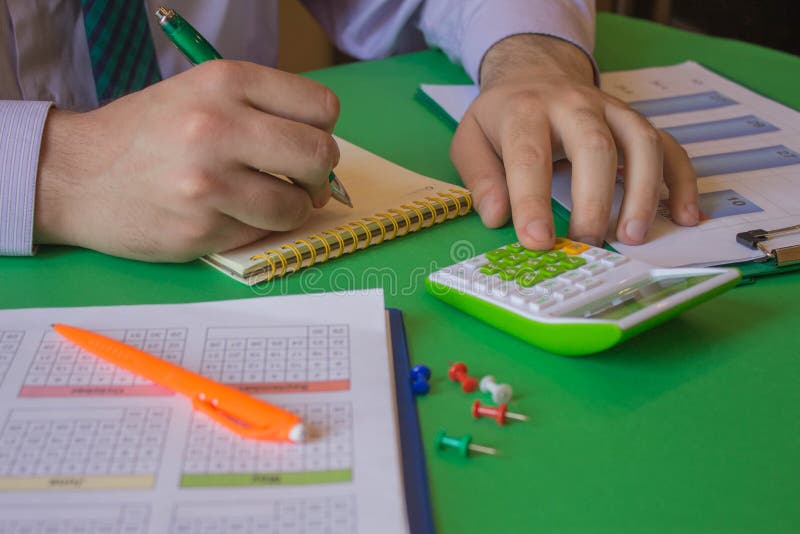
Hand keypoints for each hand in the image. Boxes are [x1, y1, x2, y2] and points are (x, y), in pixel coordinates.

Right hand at [33, 60, 339, 260]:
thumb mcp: (199, 92)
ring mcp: (209, 183)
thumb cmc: (145, 132)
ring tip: (262, 201)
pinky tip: (225, 215)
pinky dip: (254, 228)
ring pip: (297, 205)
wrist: (73, 174)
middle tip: (300, 180)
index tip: (304, 142)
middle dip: (318, 174)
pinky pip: (262, 233)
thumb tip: (322, 146)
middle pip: (319, 155)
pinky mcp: (201, 229)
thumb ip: (261, 109)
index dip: (322, 130)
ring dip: (291, 208)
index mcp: (225, 82)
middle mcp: (218, 127)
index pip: (321, 108)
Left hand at [450, 35, 698, 248]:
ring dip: (643, 193)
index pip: (529, 157)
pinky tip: (685, 216)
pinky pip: (669, 148)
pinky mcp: (636, 122)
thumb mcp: (472, 139)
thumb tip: (496, 217)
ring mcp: (612, 111)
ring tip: (632, 236)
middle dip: (593, 200)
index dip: (532, 201)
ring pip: (640, 143)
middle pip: (594, 147)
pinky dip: (683, 182)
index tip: (537, 241)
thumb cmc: (503, 117)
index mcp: (525, 111)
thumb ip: (480, 178)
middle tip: (587, 242)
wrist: (536, 73)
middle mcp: (574, 106)